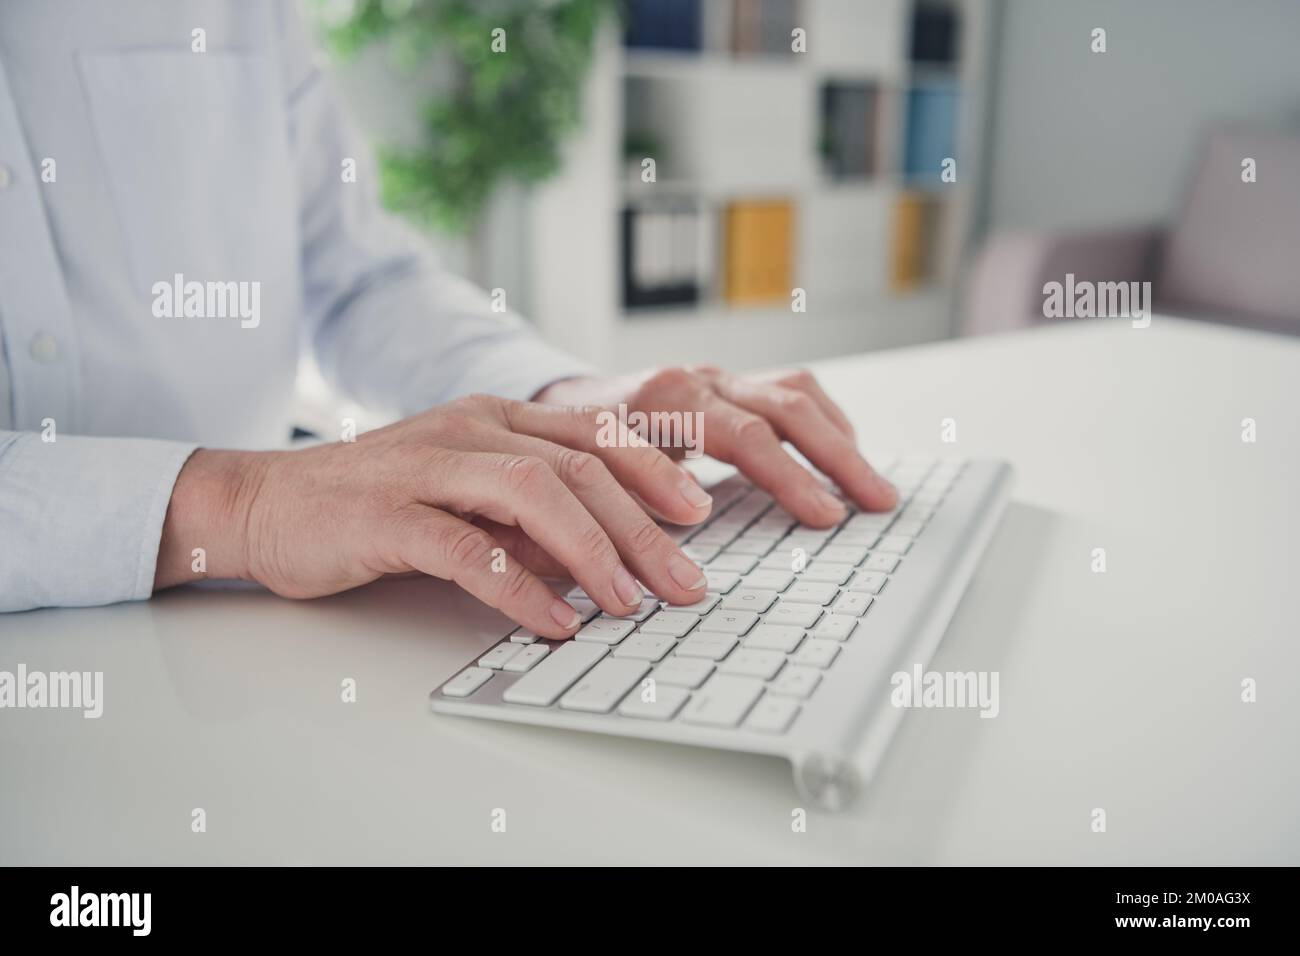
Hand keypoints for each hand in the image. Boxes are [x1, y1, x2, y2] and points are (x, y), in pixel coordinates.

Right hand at [154, 394, 716, 637]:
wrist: (267, 505)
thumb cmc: (376, 504)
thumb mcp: (467, 496)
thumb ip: (529, 514)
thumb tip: (605, 555)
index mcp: (496, 417)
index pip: (596, 432)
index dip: (655, 470)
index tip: (700, 516)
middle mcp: (470, 428)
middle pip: (580, 467)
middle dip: (643, 528)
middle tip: (685, 584)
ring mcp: (428, 465)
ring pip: (534, 494)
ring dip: (594, 551)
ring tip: (632, 604)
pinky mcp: (388, 514)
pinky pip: (469, 548)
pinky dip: (520, 588)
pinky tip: (557, 622)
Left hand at [535, 366, 896, 524]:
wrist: (552, 405)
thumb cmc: (571, 451)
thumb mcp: (592, 476)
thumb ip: (637, 498)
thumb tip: (687, 531)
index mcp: (666, 400)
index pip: (748, 438)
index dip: (791, 479)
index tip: (826, 517)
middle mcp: (698, 381)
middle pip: (787, 411)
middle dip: (837, 460)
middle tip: (875, 502)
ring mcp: (716, 379)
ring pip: (796, 394)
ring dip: (840, 439)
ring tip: (871, 485)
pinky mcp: (727, 385)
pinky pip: (789, 391)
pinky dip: (823, 420)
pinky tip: (842, 452)